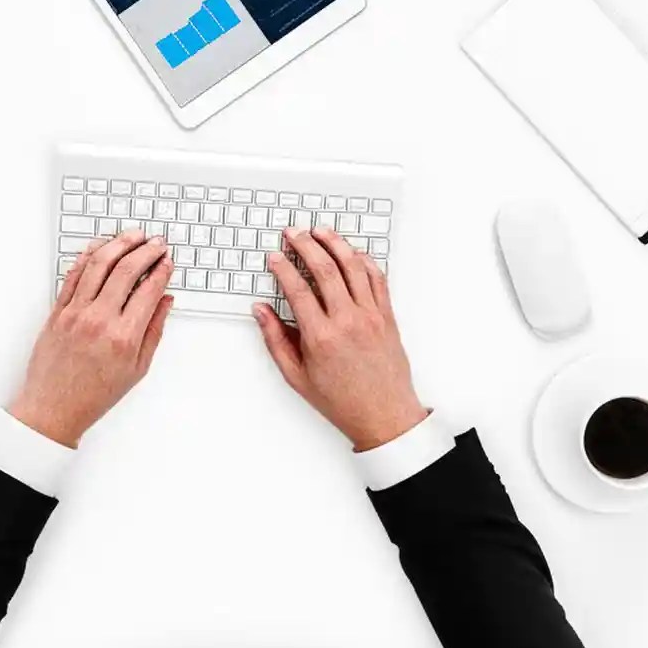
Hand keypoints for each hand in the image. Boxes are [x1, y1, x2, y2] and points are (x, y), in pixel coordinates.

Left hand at [8, 230, 174, 447]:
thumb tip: (166, 301)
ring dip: (119, 243)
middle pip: (126, 269)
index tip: (168, 261)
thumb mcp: (137, 369)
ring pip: (99, 263)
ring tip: (132, 236)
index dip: (162, 270)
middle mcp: (99, 320)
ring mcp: (75, 313)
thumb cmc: (94, 394)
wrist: (53, 408)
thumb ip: (154, 331)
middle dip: (146, 250)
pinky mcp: (57, 311)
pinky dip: (89, 255)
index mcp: (124, 337)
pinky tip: (102, 248)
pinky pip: (74, 274)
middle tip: (156, 243)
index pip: (149, 290)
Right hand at [253, 227, 426, 451]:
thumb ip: (276, 340)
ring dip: (335, 243)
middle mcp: (348, 321)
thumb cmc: (342, 400)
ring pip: (353, 266)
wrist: (384, 415)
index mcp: (321, 337)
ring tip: (320, 231)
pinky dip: (364, 260)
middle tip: (293, 233)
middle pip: (325, 269)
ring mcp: (371, 316)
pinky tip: (352, 252)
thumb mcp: (297, 376)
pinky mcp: (387, 316)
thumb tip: (261, 311)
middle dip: (306, 244)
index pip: (297, 289)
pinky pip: (377, 278)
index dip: (283, 268)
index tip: (275, 256)